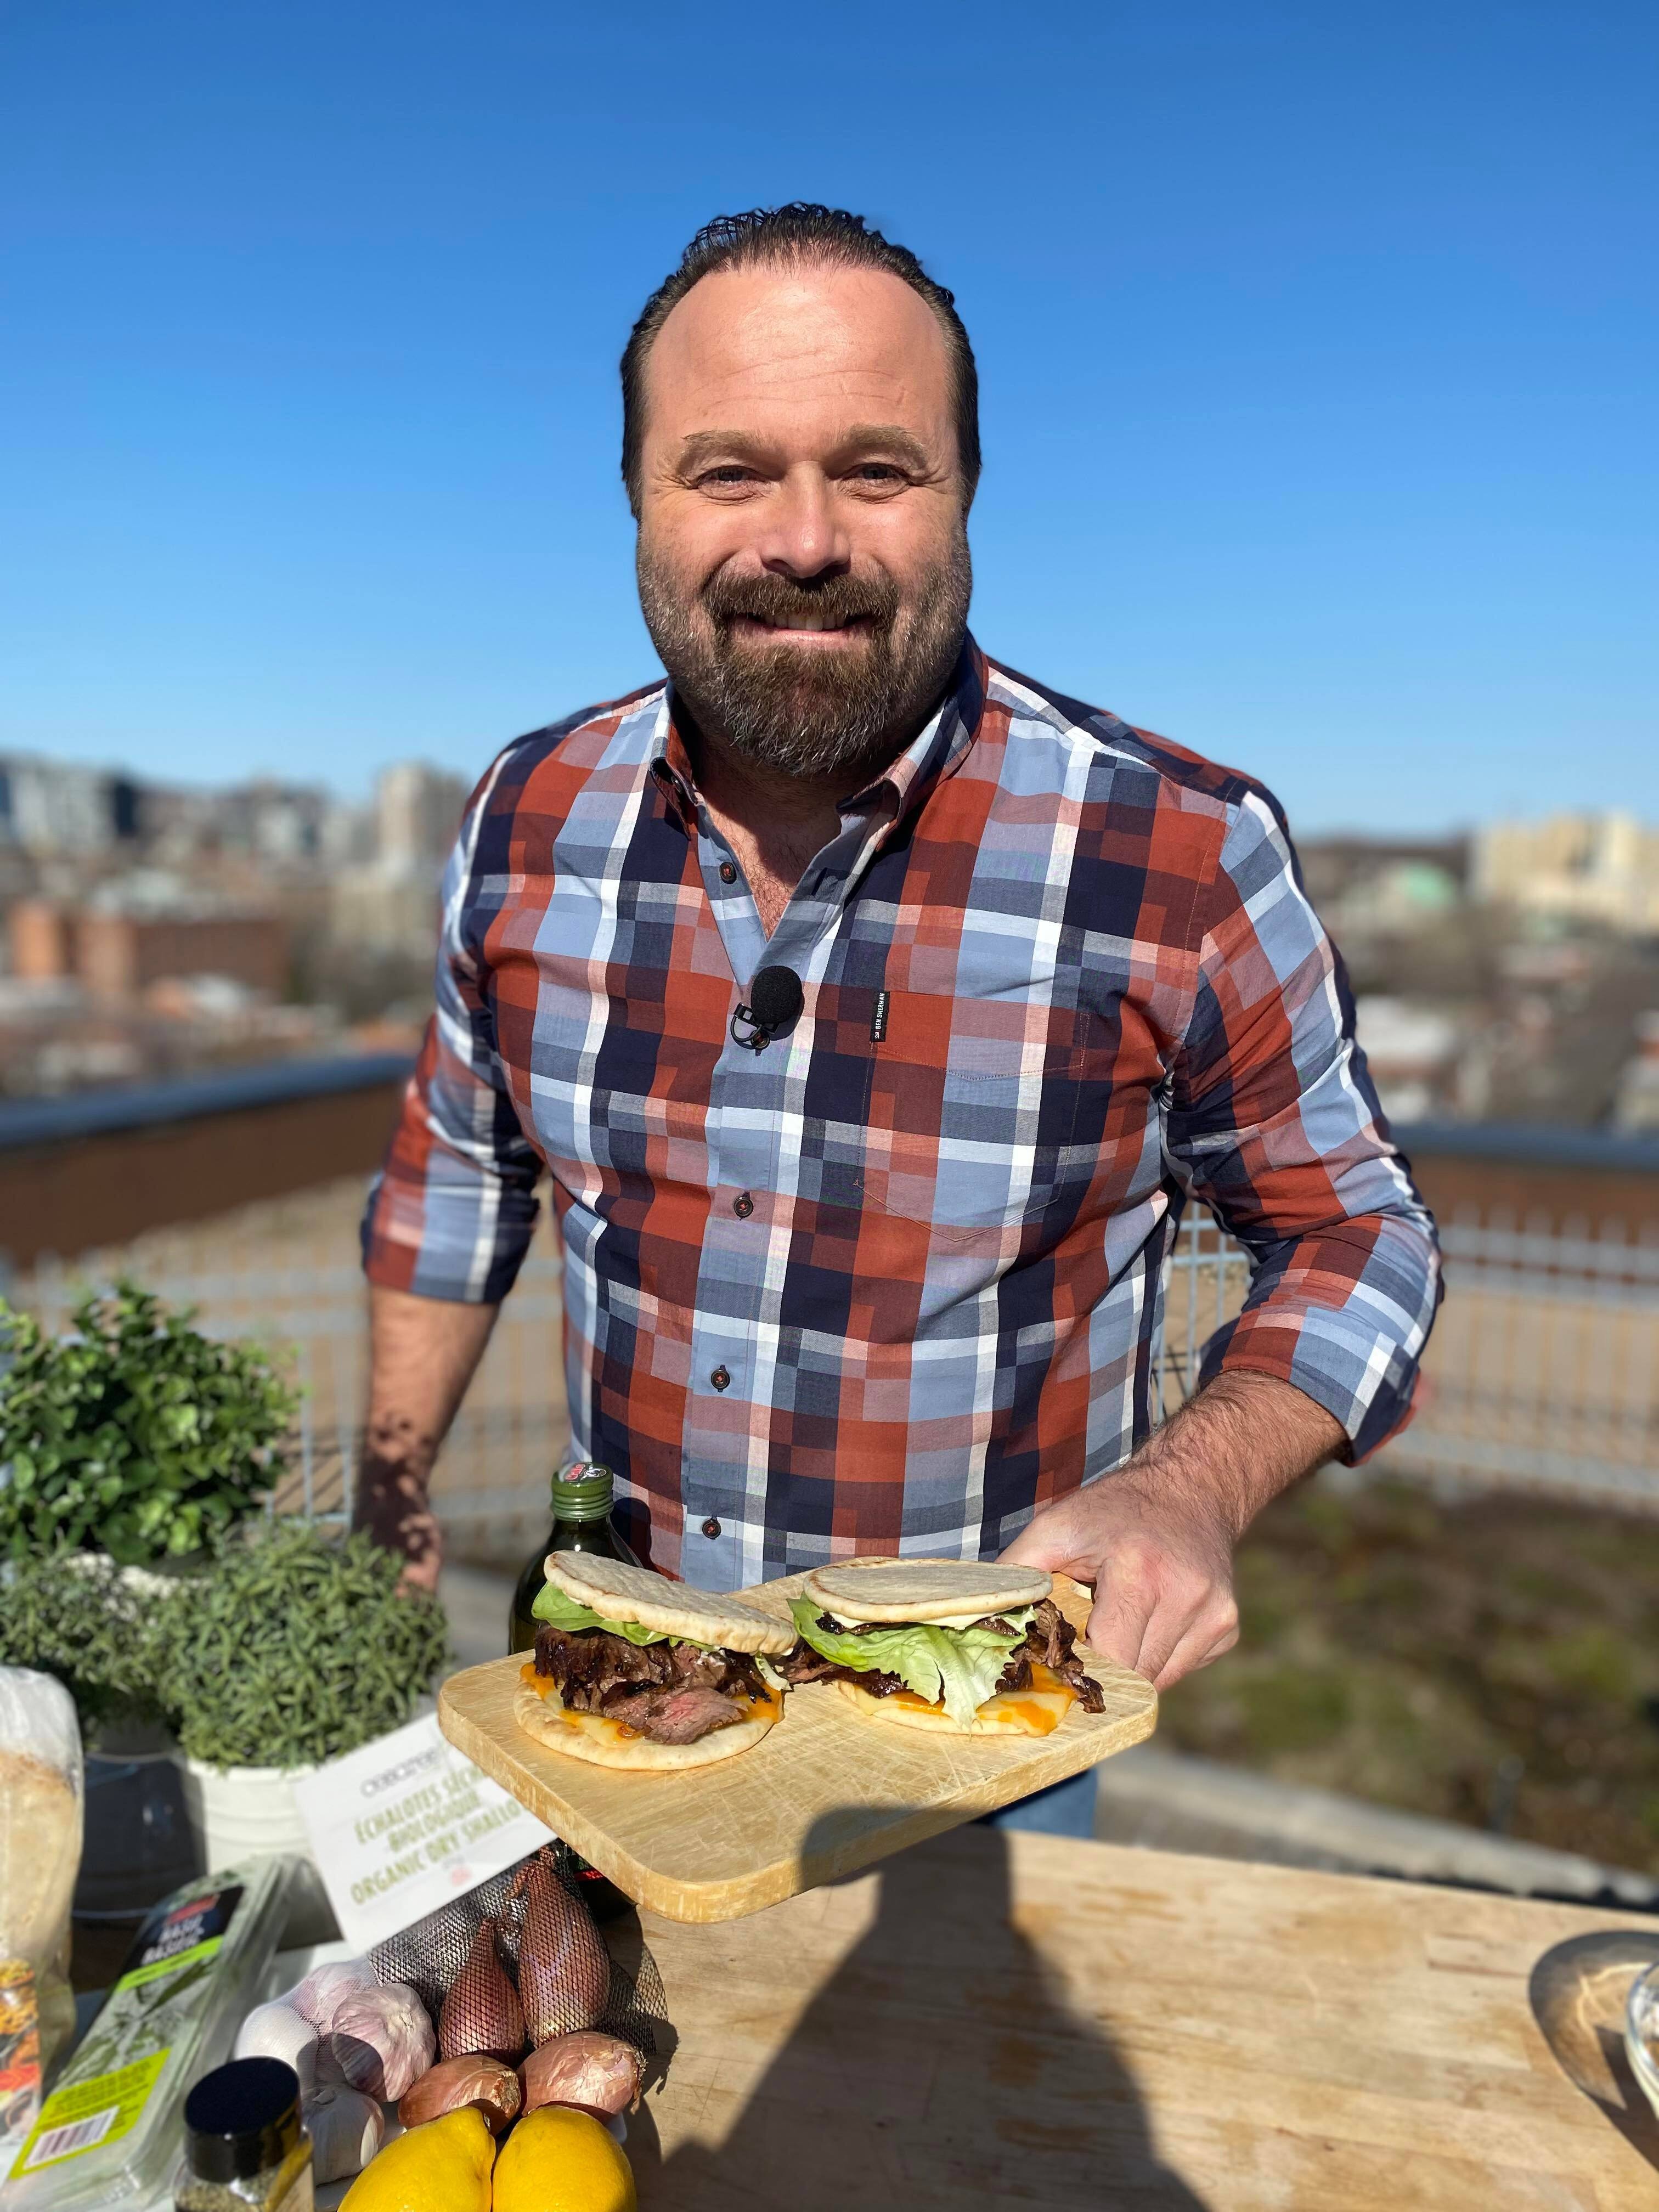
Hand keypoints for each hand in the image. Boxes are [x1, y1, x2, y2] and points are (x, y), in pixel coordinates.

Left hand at [999, 1372, 1344, 1688]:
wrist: (1191, 1488)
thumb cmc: (1112, 1511)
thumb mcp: (1057, 1527)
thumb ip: (1016, 1571)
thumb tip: (977, 1618)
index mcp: (1141, 1571)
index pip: (1109, 1655)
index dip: (1079, 1666)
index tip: (1057, 1662)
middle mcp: (1187, 1595)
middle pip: (1133, 1675)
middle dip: (1102, 1670)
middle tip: (1081, 1647)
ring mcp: (1215, 1615)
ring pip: (1157, 1681)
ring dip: (1129, 1666)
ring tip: (1116, 1622)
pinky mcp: (1227, 1629)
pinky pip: (1180, 1669)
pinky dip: (1157, 1657)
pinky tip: (1149, 1619)